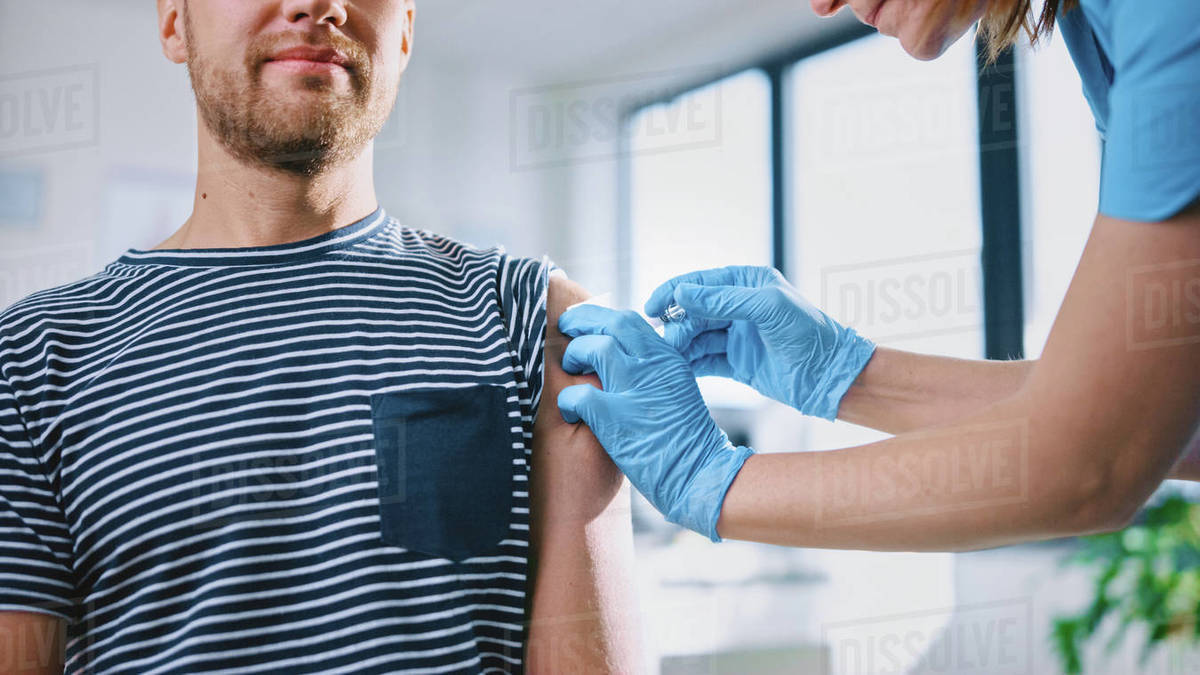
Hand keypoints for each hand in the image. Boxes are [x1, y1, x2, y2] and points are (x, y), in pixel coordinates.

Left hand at [555, 305, 753, 541]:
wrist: (700, 474)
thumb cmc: (685, 439)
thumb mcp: (674, 390)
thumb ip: (651, 371)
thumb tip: (618, 359)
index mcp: (668, 358)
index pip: (630, 321)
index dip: (601, 317)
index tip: (585, 322)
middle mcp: (653, 366)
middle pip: (612, 324)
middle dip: (582, 321)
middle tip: (565, 328)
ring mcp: (635, 389)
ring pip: (595, 348)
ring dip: (575, 355)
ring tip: (570, 368)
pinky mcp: (616, 418)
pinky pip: (578, 395)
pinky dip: (566, 401)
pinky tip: (569, 411)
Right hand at [645, 265, 875, 419]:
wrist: (829, 376)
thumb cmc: (808, 333)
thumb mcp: (767, 308)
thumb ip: (723, 300)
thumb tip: (681, 293)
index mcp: (748, 283)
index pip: (701, 283)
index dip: (673, 293)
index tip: (651, 307)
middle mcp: (740, 306)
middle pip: (694, 311)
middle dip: (677, 324)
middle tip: (665, 341)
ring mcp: (737, 335)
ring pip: (697, 336)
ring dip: (681, 345)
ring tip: (669, 356)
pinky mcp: (736, 362)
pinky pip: (705, 359)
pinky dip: (691, 363)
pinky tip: (678, 369)